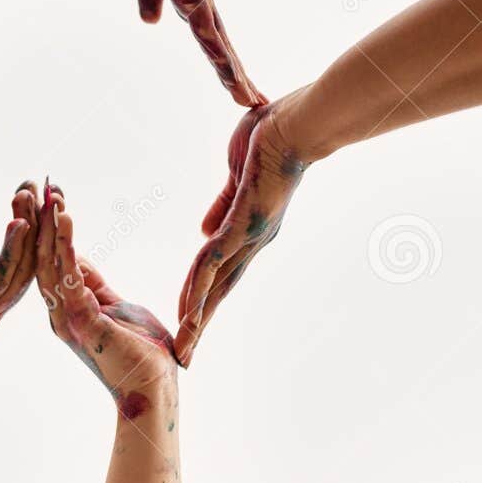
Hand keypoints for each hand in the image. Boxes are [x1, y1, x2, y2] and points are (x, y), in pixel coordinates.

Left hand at [0, 184, 39, 352]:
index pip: (21, 270)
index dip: (36, 235)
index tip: (40, 200)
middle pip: (28, 271)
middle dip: (41, 230)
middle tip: (49, 193)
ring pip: (18, 274)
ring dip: (29, 232)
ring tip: (33, 198)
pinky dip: (11, 250)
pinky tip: (18, 223)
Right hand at [36, 184, 177, 420]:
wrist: (155, 389)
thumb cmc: (141, 351)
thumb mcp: (114, 305)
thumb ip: (93, 283)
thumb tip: (77, 257)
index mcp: (66, 309)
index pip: (48, 262)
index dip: (43, 229)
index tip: (43, 195)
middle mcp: (59, 313)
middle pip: (39, 259)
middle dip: (35, 222)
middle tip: (30, 186)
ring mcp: (68, 318)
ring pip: (49, 263)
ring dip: (46, 226)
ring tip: (46, 194)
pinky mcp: (84, 321)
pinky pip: (69, 275)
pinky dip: (65, 244)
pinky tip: (65, 219)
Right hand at [112, 0, 265, 107]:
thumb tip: (150, 22)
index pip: (211, 36)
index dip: (223, 60)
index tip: (236, 82)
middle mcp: (200, 0)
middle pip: (221, 46)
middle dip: (236, 76)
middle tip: (256, 101)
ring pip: (219, 44)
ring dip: (233, 73)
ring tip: (250, 98)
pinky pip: (207, 29)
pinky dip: (219, 53)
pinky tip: (231, 72)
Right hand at [176, 100, 308, 365]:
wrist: (298, 124)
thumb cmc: (270, 142)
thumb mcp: (235, 182)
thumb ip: (219, 209)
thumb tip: (203, 232)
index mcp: (249, 232)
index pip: (222, 275)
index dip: (204, 302)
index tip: (189, 326)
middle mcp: (253, 241)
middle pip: (221, 292)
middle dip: (201, 326)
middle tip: (185, 358)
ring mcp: (250, 234)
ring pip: (216, 284)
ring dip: (196, 318)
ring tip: (183, 347)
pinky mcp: (245, 221)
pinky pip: (214, 259)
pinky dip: (198, 285)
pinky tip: (185, 307)